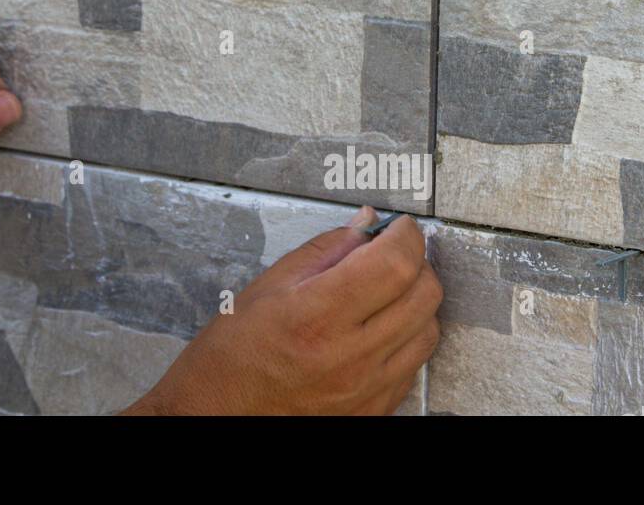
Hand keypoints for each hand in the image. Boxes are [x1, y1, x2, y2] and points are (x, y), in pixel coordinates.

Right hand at [123, 207, 442, 414]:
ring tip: (385, 294)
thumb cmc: (229, 360)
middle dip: (415, 262)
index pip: (395, 264)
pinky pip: (414, 364)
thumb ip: (323, 251)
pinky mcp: (373, 409)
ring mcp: (365, 388)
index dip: (405, 235)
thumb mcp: (266, 289)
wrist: (214, 417)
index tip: (399, 227)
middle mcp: (348, 356)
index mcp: (316, 317)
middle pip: (423, 293)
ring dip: (416, 301)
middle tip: (392, 254)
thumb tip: (364, 226)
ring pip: (429, 328)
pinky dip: (407, 339)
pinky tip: (379, 330)